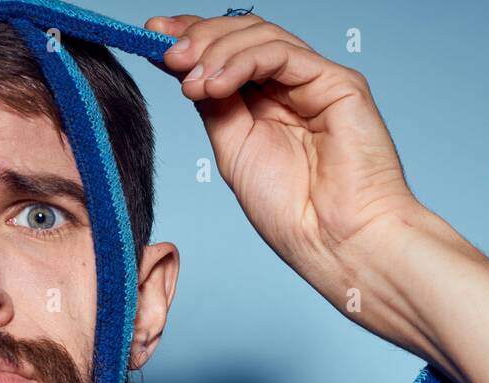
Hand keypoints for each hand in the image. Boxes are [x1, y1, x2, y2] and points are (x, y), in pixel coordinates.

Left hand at [149, 11, 488, 382]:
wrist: (335, 242)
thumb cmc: (292, 214)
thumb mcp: (234, 150)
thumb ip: (216, 106)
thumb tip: (185, 68)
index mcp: (266, 104)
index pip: (227, 54)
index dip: (190, 37)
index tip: (150, 35)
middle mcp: (291, 87)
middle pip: (241, 35)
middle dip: (197, 38)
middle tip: (165, 54)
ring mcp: (315, 82)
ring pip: (260, 36)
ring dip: (215, 50)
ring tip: (189, 80)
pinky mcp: (338, 82)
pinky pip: (282, 53)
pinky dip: (242, 61)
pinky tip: (215, 84)